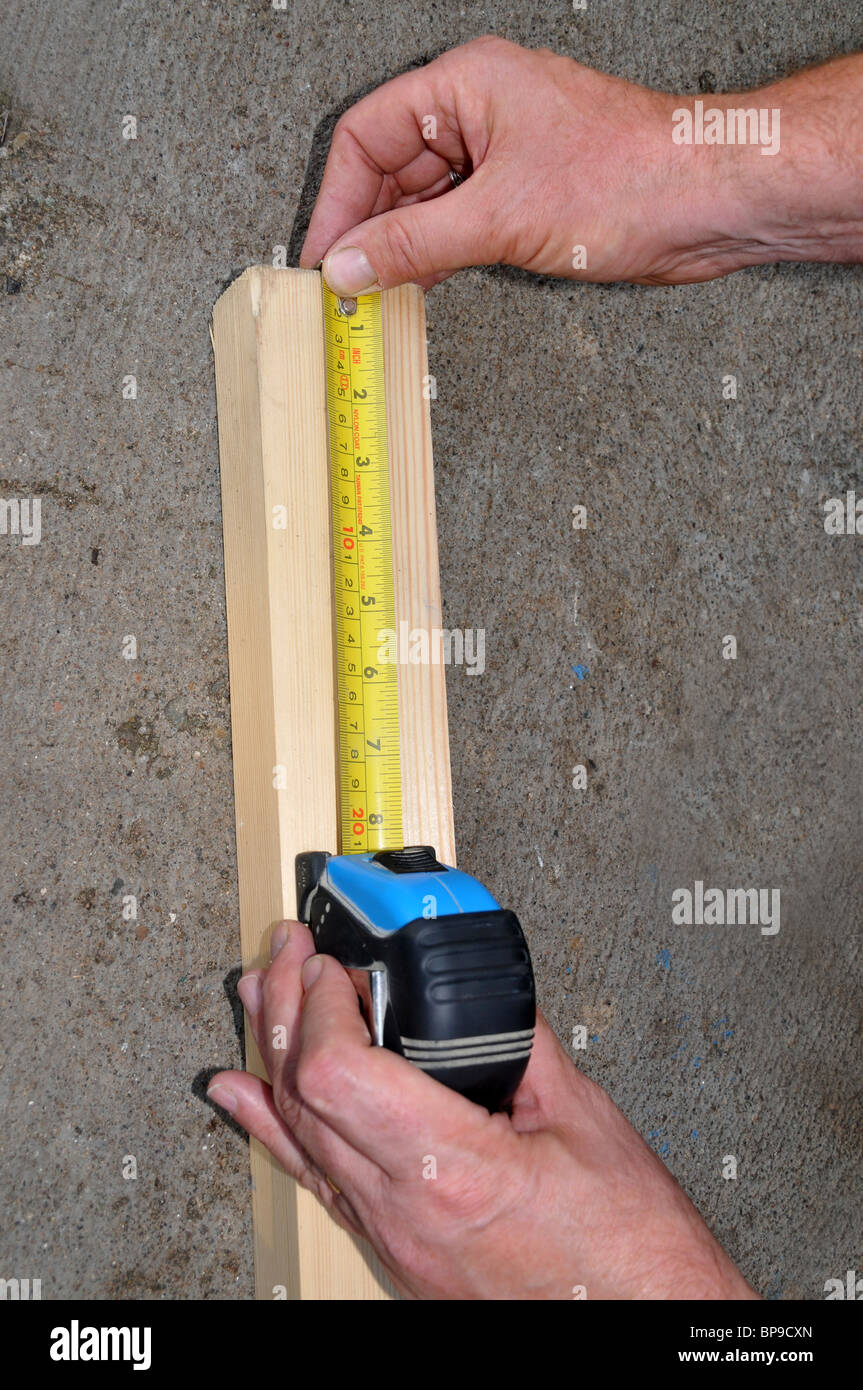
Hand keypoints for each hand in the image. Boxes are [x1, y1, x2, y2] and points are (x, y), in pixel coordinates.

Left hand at [209, 920, 757, 1299]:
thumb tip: (478, 989)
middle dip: (285, 1007)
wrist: (641, 1320)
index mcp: (453, 1169)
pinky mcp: (395, 1248)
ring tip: (256, 995)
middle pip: (303, 1095)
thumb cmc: (629, 1248)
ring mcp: (391, 1235)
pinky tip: (243, 1095)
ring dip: (272, 1054)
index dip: (320, 1004)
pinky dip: (273, 1127)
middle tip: (287, 952)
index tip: (331, 965)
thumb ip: (521, 1041)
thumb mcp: (583, 1118)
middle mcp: (405, 1209)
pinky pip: (316, 1180)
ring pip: (298, 1135)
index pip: (337, 1073)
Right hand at [300, 37, 862, 293]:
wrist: (709, 201)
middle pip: (391, 167)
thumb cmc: (631, 176)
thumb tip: (350, 265)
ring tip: (375, 291)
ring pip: (425, 199)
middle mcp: (481, 111)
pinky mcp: (527, 194)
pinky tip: (419, 285)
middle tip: (343, 283)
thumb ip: (415, 245)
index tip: (322, 256)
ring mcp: (505, 153)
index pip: (368, 134)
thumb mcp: (500, 217)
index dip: (336, 198)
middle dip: (366, 226)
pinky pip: (459, 221)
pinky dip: (435, 254)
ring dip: (400, 246)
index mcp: (467, 85)